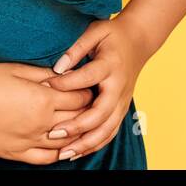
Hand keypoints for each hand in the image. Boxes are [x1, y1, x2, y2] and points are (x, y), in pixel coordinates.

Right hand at [0, 62, 95, 163]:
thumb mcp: (15, 69)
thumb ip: (43, 75)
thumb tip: (65, 75)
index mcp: (43, 99)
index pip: (79, 97)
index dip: (87, 90)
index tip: (88, 84)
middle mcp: (41, 123)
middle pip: (77, 119)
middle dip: (87, 109)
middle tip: (88, 102)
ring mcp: (30, 141)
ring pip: (66, 141)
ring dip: (77, 132)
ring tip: (79, 122)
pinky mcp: (17, 153)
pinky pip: (46, 158)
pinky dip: (59, 154)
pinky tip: (62, 146)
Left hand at [39, 15, 150, 161]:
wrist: (139, 41)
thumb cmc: (112, 35)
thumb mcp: (95, 31)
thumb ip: (76, 48)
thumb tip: (57, 68)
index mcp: (111, 65)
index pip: (87, 78)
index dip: (67, 83)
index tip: (46, 86)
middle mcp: (118, 87)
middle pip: (100, 113)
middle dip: (77, 126)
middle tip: (53, 134)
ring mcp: (122, 100)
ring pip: (107, 129)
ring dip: (86, 143)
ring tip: (64, 153)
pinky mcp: (122, 109)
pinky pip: (110, 132)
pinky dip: (95, 144)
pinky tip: (77, 152)